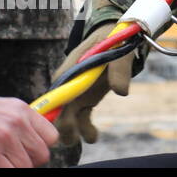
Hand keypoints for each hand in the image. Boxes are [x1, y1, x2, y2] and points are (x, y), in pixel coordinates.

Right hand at [0, 97, 57, 167]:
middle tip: (13, 159)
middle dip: (28, 161)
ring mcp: (4, 137)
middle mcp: (16, 122)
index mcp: (22, 110)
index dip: (41, 147)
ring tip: (1, 160)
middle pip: (41, 154)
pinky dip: (3, 170)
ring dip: (14, 167)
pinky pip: (10, 171)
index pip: (51, 137)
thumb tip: (37, 137)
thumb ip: (21, 121)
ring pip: (25, 166)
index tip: (31, 151)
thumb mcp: (2, 109)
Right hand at [51, 22, 134, 146]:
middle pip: (59, 111)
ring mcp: (77, 94)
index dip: (54, 111)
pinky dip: (85, 129)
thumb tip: (121, 91)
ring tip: (88, 138)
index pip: (56, 95)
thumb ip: (119, 70)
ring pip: (69, 119)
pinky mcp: (86, 100)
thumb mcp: (119, 53)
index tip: (63, 123)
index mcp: (68, 72)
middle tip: (73, 138)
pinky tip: (93, 137)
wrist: (117, 38)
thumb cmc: (114, 42)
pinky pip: (82, 118)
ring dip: (73, 132)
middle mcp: (68, 86)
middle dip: (63, 127)